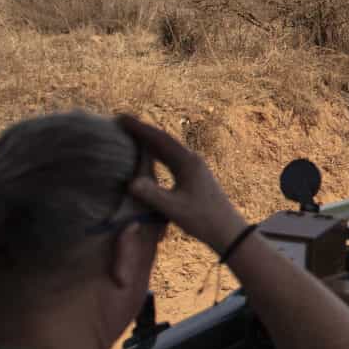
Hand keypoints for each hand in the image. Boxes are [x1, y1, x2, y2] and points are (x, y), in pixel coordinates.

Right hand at [117, 114, 247, 253]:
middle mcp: (192, 160)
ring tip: (130, 134)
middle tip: (121, 121)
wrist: (227, 230)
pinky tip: (149, 155)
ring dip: (150, 140)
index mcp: (187, 163)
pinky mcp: (194, 176)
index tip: (121, 117)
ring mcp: (194, 167)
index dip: (139, 128)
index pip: (160, 140)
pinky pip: (172, 158)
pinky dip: (157, 153)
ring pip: (168, 148)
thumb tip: (131, 182)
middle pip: (163, 140)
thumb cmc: (202, 219)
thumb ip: (153, 195)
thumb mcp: (174, 209)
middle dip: (142, 130)